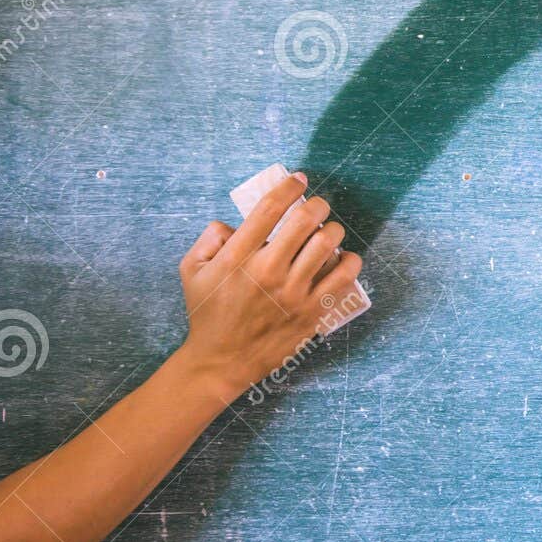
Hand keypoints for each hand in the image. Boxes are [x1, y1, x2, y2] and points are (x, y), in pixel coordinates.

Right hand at [173, 172, 363, 400]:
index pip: (269, 209)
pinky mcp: (313, 312)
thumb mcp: (192, 270)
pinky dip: (349, 260)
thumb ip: (210, 238)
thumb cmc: (207, 313)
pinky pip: (344, 277)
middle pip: (305, 221)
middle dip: (317, 204)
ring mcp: (294, 293)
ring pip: (328, 245)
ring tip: (328, 231)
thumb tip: (236, 222)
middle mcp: (268, 272)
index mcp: (237, 258)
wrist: (222, 361)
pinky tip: (342, 258)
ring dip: (333, 229)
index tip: (298, 179)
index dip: (289, 187)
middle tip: (317, 205)